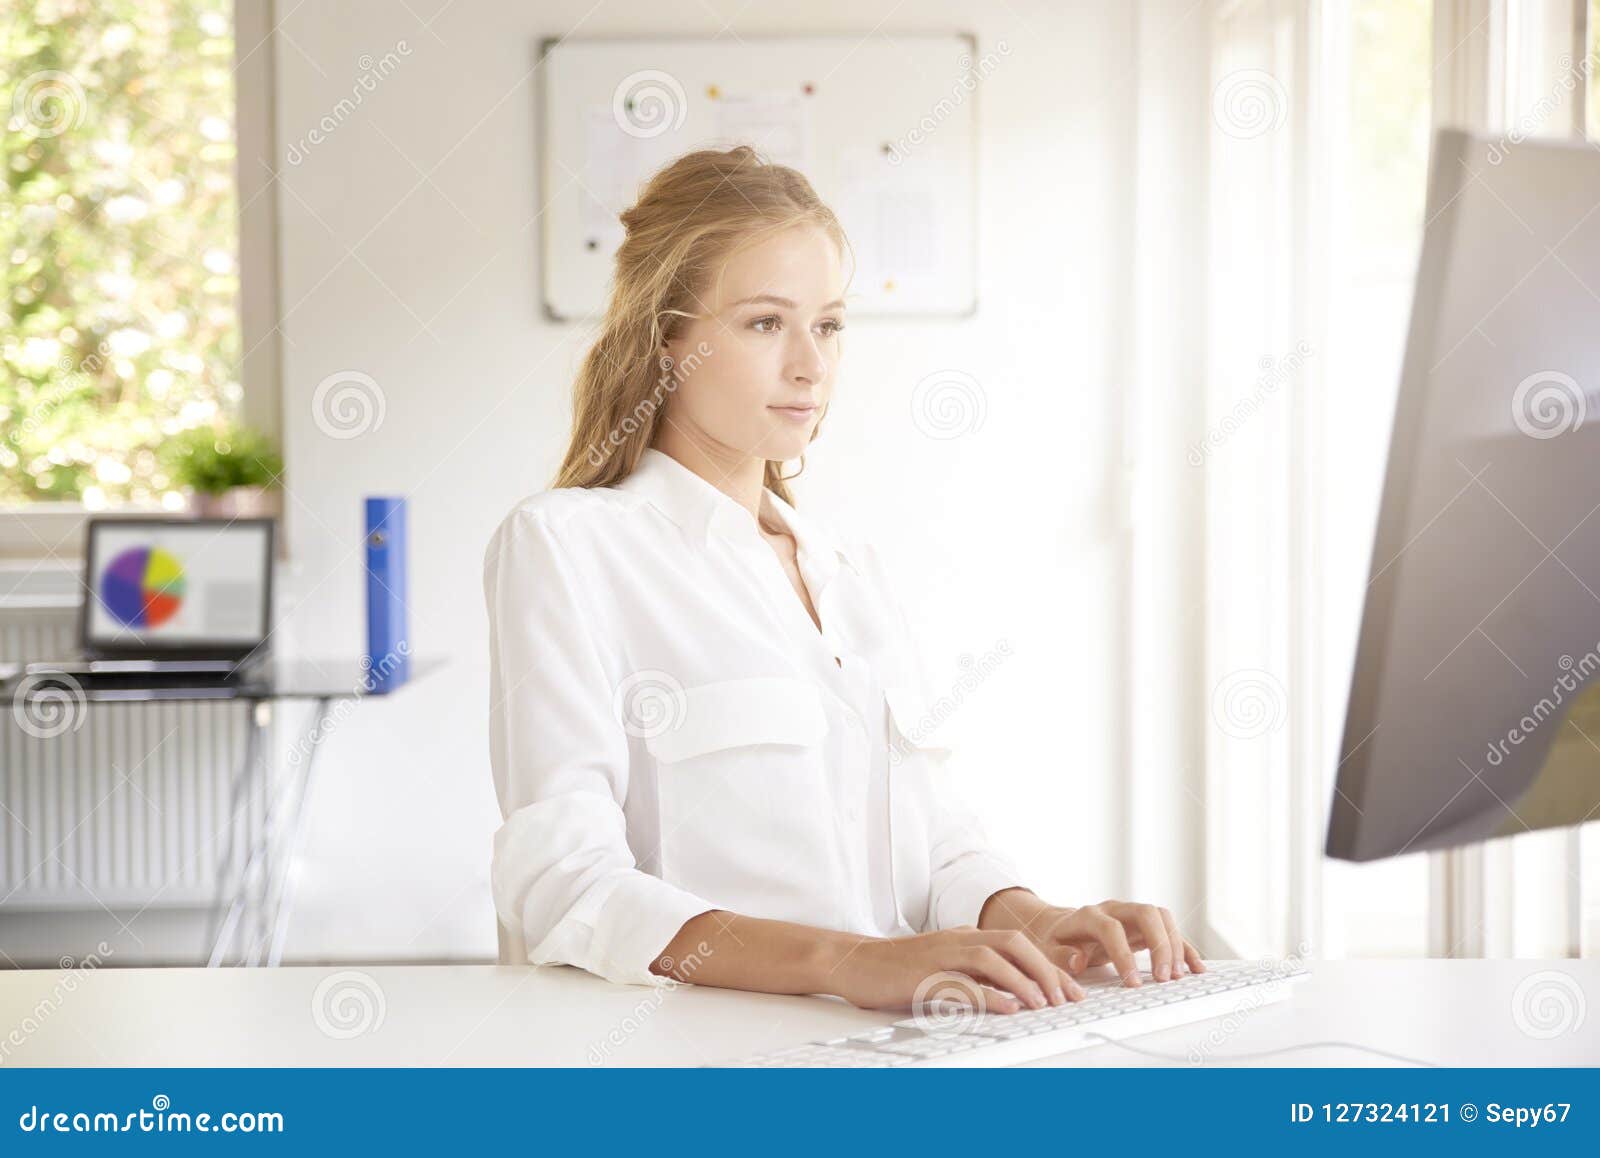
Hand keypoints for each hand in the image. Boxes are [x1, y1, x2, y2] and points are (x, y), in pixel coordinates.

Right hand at [824, 927, 1088, 1013]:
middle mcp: (959, 939)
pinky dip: (989, 995)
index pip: (1019, 946)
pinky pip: (962, 982)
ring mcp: (941, 954)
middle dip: (1046, 970)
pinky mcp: (924, 974)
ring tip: (1044, 1003)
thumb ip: (975, 975)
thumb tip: (1014, 995)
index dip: (1050, 967)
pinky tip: (1008, 1008)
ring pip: (993, 958)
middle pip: (1014, 944)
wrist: (852, 962)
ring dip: (1023, 981)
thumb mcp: (945, 968)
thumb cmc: (899, 969)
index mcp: (967, 937)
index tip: (1073, 991)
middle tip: (1067, 998)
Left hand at [979, 889, 1204, 986]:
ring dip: (1174, 945)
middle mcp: (1114, 909)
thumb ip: (1061, 956)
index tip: (1133, 983)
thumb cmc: (1053, 941)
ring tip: (1180, 976)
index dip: (1123, 954)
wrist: (1056, 926)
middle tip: (1164, 977)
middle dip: (1159, 944)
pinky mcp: (1144, 926)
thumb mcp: (1047, 950)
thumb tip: (1078, 960)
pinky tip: (1196, 966)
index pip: (1110, 928)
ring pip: (1162, 917)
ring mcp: (1131, 914)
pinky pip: (1170, 930)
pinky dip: (1184, 947)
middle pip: (1145, 913)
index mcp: (1088, 914)